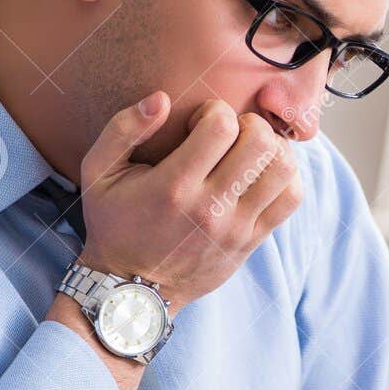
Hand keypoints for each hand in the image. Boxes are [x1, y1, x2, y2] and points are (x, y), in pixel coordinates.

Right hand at [77, 93, 302, 315]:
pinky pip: (290, 199)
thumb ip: (123, 129)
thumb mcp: (98, 173)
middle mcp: (210, 208)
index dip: (214, 110)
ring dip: (273, 149)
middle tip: (231, 132)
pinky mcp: (251, 242)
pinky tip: (262, 174)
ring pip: (283, 170)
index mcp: (173, 187)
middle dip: (249, 124)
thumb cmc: (114, 224)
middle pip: (260, 144)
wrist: (132, 290)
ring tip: (251, 151)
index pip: (221, 127)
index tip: (199, 122)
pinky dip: (286, 177)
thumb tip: (161, 99)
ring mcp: (236, 228)